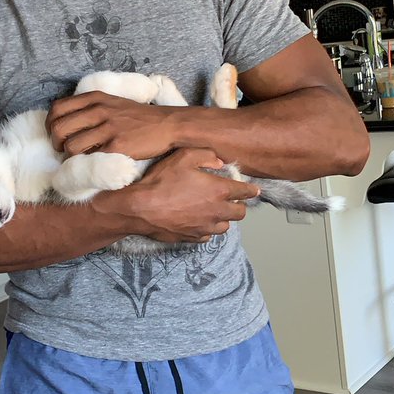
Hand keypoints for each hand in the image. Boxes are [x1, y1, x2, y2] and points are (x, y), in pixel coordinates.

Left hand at [46, 92, 178, 159]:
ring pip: (71, 146)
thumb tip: (66, 121)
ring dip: (69, 156)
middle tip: (63, 150)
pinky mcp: (117, 147)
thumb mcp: (112, 102)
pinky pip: (89, 158)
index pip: (57, 108)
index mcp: (95, 98)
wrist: (167, 125)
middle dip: (55, 143)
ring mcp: (108, 129)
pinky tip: (93, 162)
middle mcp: (99, 110)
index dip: (50, 124)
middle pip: (59, 128)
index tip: (56, 134)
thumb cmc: (138, 117)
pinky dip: (86, 163)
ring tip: (77, 158)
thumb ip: (90, 107)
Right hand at [122, 148, 259, 241]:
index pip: (246, 192)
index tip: (253, 189)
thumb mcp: (183, 157)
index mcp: (219, 190)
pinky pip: (207, 235)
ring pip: (225, 227)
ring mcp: (205, 227)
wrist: (140, 208)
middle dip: (239, 205)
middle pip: (240, 213)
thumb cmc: (161, 181)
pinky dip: (207, 229)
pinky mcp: (192, 237)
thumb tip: (218, 162)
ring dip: (223, 219)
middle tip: (231, 199)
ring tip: (214, 211)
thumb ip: (205, 156)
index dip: (251, 190)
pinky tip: (199, 221)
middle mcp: (217, 211)